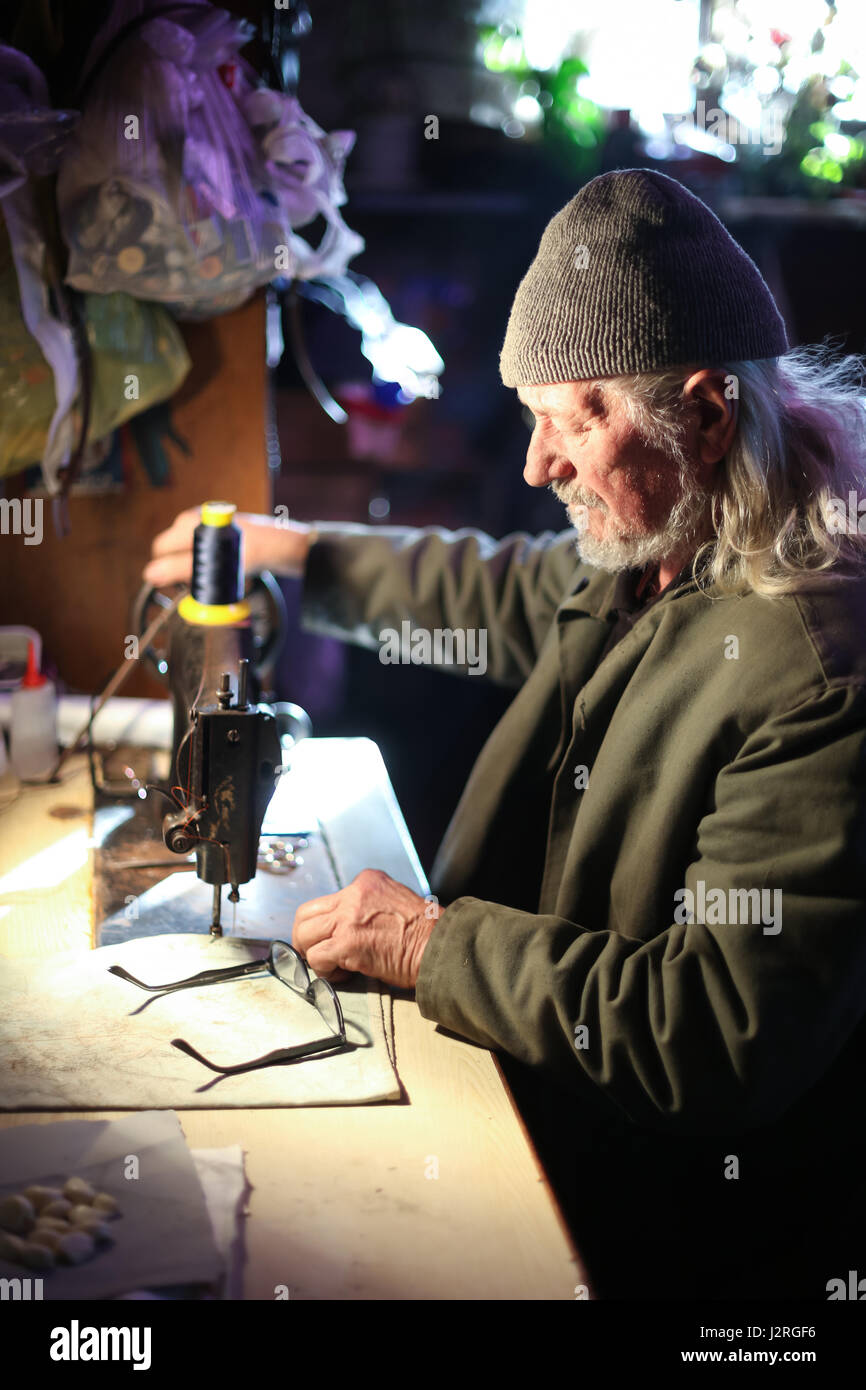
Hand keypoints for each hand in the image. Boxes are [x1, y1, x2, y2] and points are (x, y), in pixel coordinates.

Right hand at [143, 506, 312, 585]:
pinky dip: (204, 560)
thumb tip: (149, 575)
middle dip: (178, 567)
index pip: (160, 549)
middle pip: (169, 548)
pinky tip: (220, 566)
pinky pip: (198, 548)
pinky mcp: (213, 530)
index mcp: (188, 523)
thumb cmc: (249, 554)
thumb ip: (180, 569)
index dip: (165, 570)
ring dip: (192, 565)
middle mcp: (192, 519)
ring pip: (183, 550)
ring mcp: (203, 522)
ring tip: (214, 573)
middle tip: (200, 581)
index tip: (183, 584)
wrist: (278, 546)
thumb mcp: (212, 566)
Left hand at [292, 869, 441, 989]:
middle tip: (317, 953)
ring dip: (312, 954)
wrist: (440, 947)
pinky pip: (316, 957)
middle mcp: (354, 894)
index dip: (326, 925)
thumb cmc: (424, 934)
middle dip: (306, 937)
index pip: (327, 900)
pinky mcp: (347, 942)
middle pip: (306, 913)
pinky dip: (324, 970)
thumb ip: (367, 907)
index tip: (334, 940)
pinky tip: (344, 974)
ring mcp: (348, 917)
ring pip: (304, 933)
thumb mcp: (394, 903)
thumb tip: (346, 926)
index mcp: (366, 882)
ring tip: (332, 966)